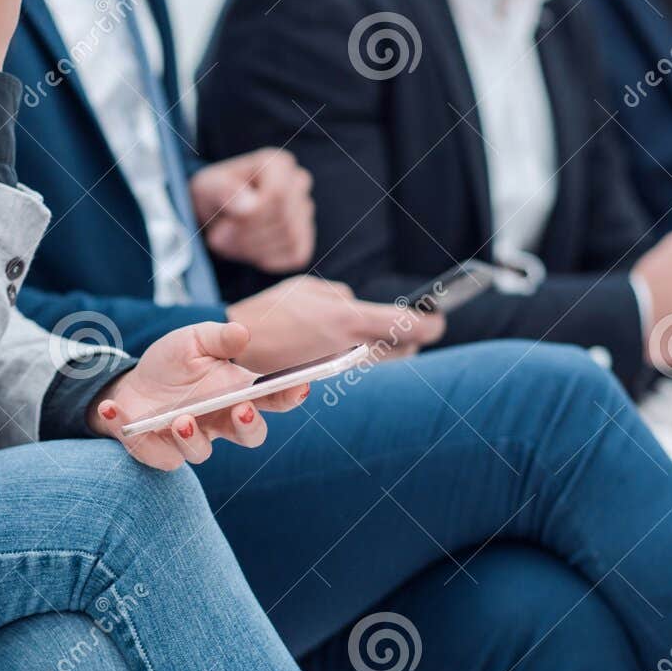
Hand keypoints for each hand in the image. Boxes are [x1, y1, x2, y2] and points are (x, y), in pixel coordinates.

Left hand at [88, 322, 310, 469]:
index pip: (273, 399)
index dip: (291, 395)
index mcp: (237, 393)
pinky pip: (151, 453)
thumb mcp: (192, 340)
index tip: (301, 385)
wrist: (131, 385)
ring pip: (202, 453)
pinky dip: (133, 434)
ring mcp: (191, 440)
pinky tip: (113, 409)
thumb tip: (242, 333)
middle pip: (250, 436)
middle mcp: (220, 421)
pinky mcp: (159, 453)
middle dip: (250, 426)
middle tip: (243, 410)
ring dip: (192, 438)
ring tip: (180, 420)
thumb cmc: (172, 364)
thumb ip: (218, 338)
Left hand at [190, 149, 314, 273]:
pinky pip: (295, 255)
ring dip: (252, 249)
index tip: (224, 222)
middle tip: (219, 236)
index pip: (278, 195)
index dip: (250, 216)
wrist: (218, 216)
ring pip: (290, 239)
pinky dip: (266, 259)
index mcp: (278, 163)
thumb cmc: (214, 195)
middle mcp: (298, 182)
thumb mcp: (208, 187)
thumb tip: (249, 206)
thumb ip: (224, 191)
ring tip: (231, 241)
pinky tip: (249, 249)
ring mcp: (305, 211)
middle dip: (246, 235)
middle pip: (282, 219)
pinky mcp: (305, 239)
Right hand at [226, 275, 444, 373]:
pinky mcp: (326, 381)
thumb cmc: (268, 311)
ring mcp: (337, 369)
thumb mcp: (307, 289)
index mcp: (347, 320)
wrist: (233, 350)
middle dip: (412, 341)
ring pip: (379, 362)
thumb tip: (356, 305)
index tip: (438, 319)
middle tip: (421, 328)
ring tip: (398, 338)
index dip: (429, 325)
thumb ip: (339, 296)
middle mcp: (347, 349)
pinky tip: (360, 348)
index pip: (404, 327)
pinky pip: (356, 368)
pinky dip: (365, 358)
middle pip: (399, 350)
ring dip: (391, 351)